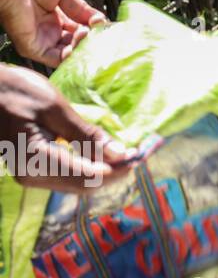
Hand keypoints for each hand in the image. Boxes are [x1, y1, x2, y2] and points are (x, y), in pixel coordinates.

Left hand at [0, 0, 106, 67]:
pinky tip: (83, 35)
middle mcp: (47, 29)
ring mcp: (40, 39)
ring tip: (91, 30)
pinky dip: (73, 52)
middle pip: (75, 42)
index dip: (93, 26)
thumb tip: (100, 20)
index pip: (78, 27)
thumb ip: (80, 7)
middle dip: (91, 38)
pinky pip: (56, 59)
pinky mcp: (31, 47)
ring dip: (84, 45)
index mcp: (53, 15)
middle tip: (103, 30)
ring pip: (68, 53)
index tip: (106, 23)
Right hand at [0, 64, 134, 191]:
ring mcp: (31, 175)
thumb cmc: (16, 92)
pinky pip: (69, 174)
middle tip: (140, 152)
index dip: (118, 169)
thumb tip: (120, 154)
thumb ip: (86, 134)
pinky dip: (90, 166)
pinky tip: (104, 152)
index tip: (142, 155)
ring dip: (105, 170)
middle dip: (115, 171)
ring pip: (78, 183)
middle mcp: (32, 177)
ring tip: (126, 152)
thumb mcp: (55, 108)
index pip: (89, 177)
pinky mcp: (34, 169)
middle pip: (86, 185)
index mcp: (36, 162)